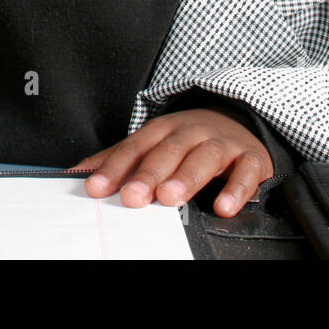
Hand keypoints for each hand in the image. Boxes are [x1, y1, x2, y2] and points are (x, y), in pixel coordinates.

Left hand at [73, 107, 272, 217]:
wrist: (238, 121)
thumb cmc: (187, 141)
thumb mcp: (153, 143)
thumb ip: (119, 159)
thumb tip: (78, 174)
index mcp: (162, 130)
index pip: (134, 147)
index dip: (114, 167)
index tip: (96, 188)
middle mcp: (190, 132)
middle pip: (167, 151)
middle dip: (148, 174)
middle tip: (133, 196)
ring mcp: (222, 143)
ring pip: (204, 157)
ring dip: (186, 177)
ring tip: (170, 197)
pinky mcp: (251, 157)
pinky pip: (246, 172)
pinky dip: (236, 189)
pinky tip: (224, 207)